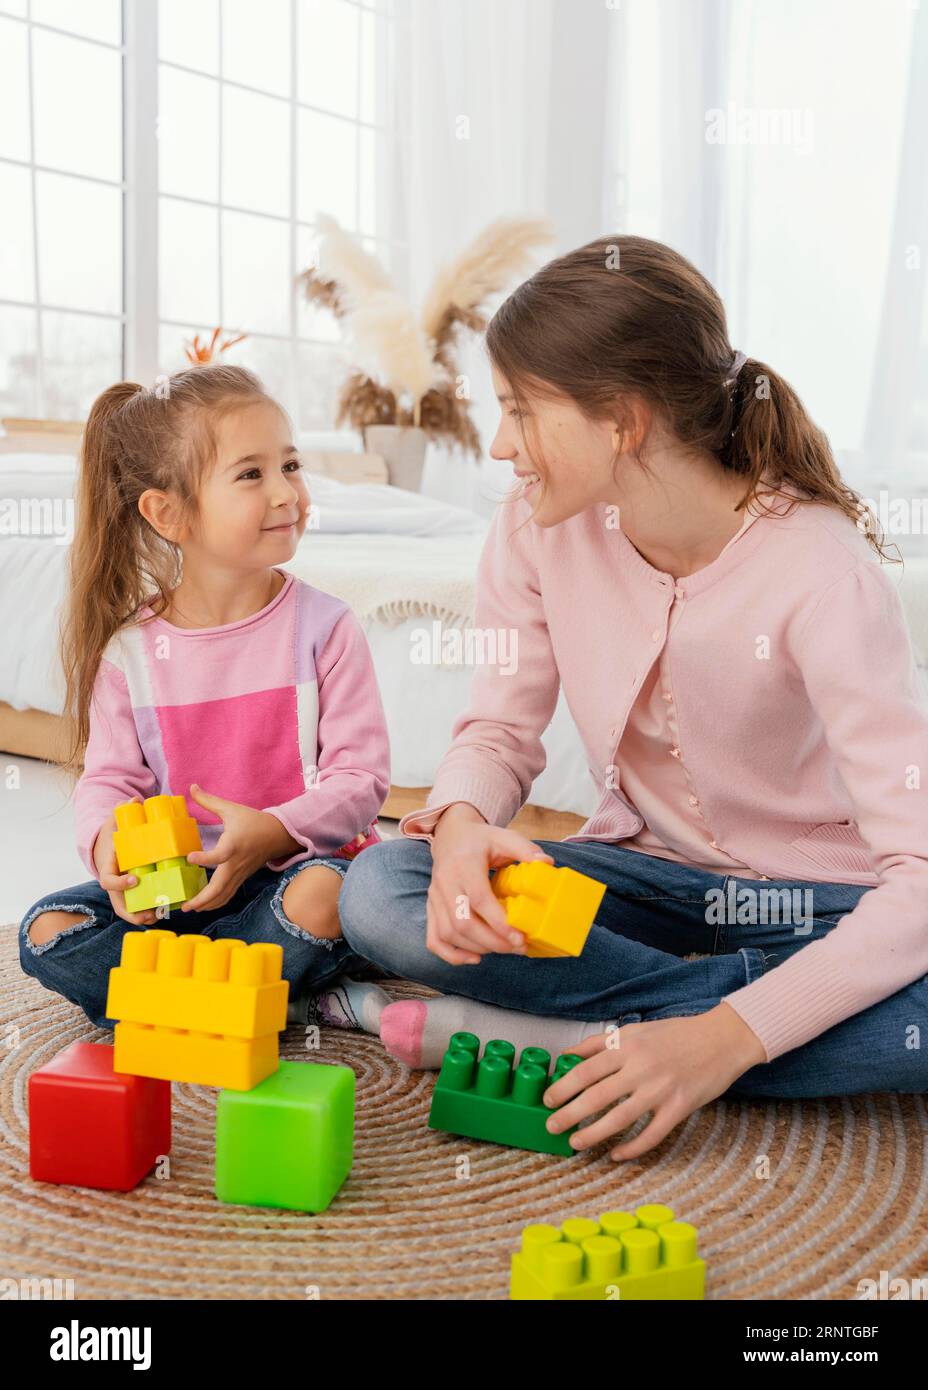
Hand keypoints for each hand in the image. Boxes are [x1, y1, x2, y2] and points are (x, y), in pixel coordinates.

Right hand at [92, 802, 158, 926]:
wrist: (110, 846)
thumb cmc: (113, 835)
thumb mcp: (114, 822)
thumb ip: (123, 811)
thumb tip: (134, 799)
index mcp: (108, 869)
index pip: (108, 882)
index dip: (120, 885)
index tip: (135, 880)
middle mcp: (115, 883)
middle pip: (119, 904)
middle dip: (133, 912)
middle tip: (150, 911)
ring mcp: (124, 891)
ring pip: (129, 910)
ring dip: (142, 916)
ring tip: (159, 914)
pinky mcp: (134, 893)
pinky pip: (138, 907)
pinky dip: (148, 913)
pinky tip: (162, 912)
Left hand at [180, 784, 297, 912]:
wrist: (278, 834)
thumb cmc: (253, 821)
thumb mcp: (231, 808)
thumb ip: (209, 801)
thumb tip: (191, 788)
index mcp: (233, 844)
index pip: (219, 856)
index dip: (205, 858)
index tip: (190, 857)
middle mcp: (236, 863)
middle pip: (220, 887)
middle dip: (202, 899)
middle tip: (185, 906)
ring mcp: (240, 873)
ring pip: (224, 895)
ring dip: (207, 904)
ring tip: (190, 908)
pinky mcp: (241, 878)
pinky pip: (228, 894)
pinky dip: (216, 902)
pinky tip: (204, 904)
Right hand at [427, 804, 555, 964]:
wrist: (450, 835)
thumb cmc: (480, 839)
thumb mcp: (504, 836)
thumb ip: (525, 849)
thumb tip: (547, 864)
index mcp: (464, 864)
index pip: (479, 899)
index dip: (499, 922)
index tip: (519, 937)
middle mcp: (445, 882)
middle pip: (462, 922)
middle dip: (492, 941)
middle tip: (518, 947)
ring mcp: (435, 896)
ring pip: (449, 933)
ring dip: (477, 948)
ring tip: (504, 949)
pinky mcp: (431, 907)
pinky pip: (434, 938)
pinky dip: (451, 954)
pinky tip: (474, 958)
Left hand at [543, 1004, 767, 1160]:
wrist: (722, 1039)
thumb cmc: (676, 1034)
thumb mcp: (635, 1031)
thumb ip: (600, 1043)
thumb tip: (568, 1055)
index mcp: (627, 1047)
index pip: (585, 1070)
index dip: (563, 1087)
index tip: (548, 1099)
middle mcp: (641, 1068)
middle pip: (596, 1096)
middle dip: (569, 1114)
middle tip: (551, 1126)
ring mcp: (661, 1089)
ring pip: (619, 1119)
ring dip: (593, 1134)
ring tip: (575, 1143)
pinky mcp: (679, 1108)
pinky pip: (651, 1135)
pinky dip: (631, 1148)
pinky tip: (616, 1154)